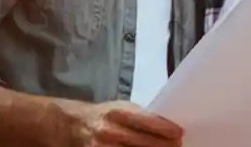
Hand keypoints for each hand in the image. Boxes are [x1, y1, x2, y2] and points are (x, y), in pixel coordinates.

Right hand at [58, 99, 183, 146]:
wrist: (71, 125)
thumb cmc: (103, 115)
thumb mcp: (122, 108)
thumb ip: (142, 117)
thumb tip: (169, 126)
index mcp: (118, 113)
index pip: (145, 121)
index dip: (164, 129)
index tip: (179, 134)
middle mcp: (109, 131)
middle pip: (141, 142)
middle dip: (163, 146)